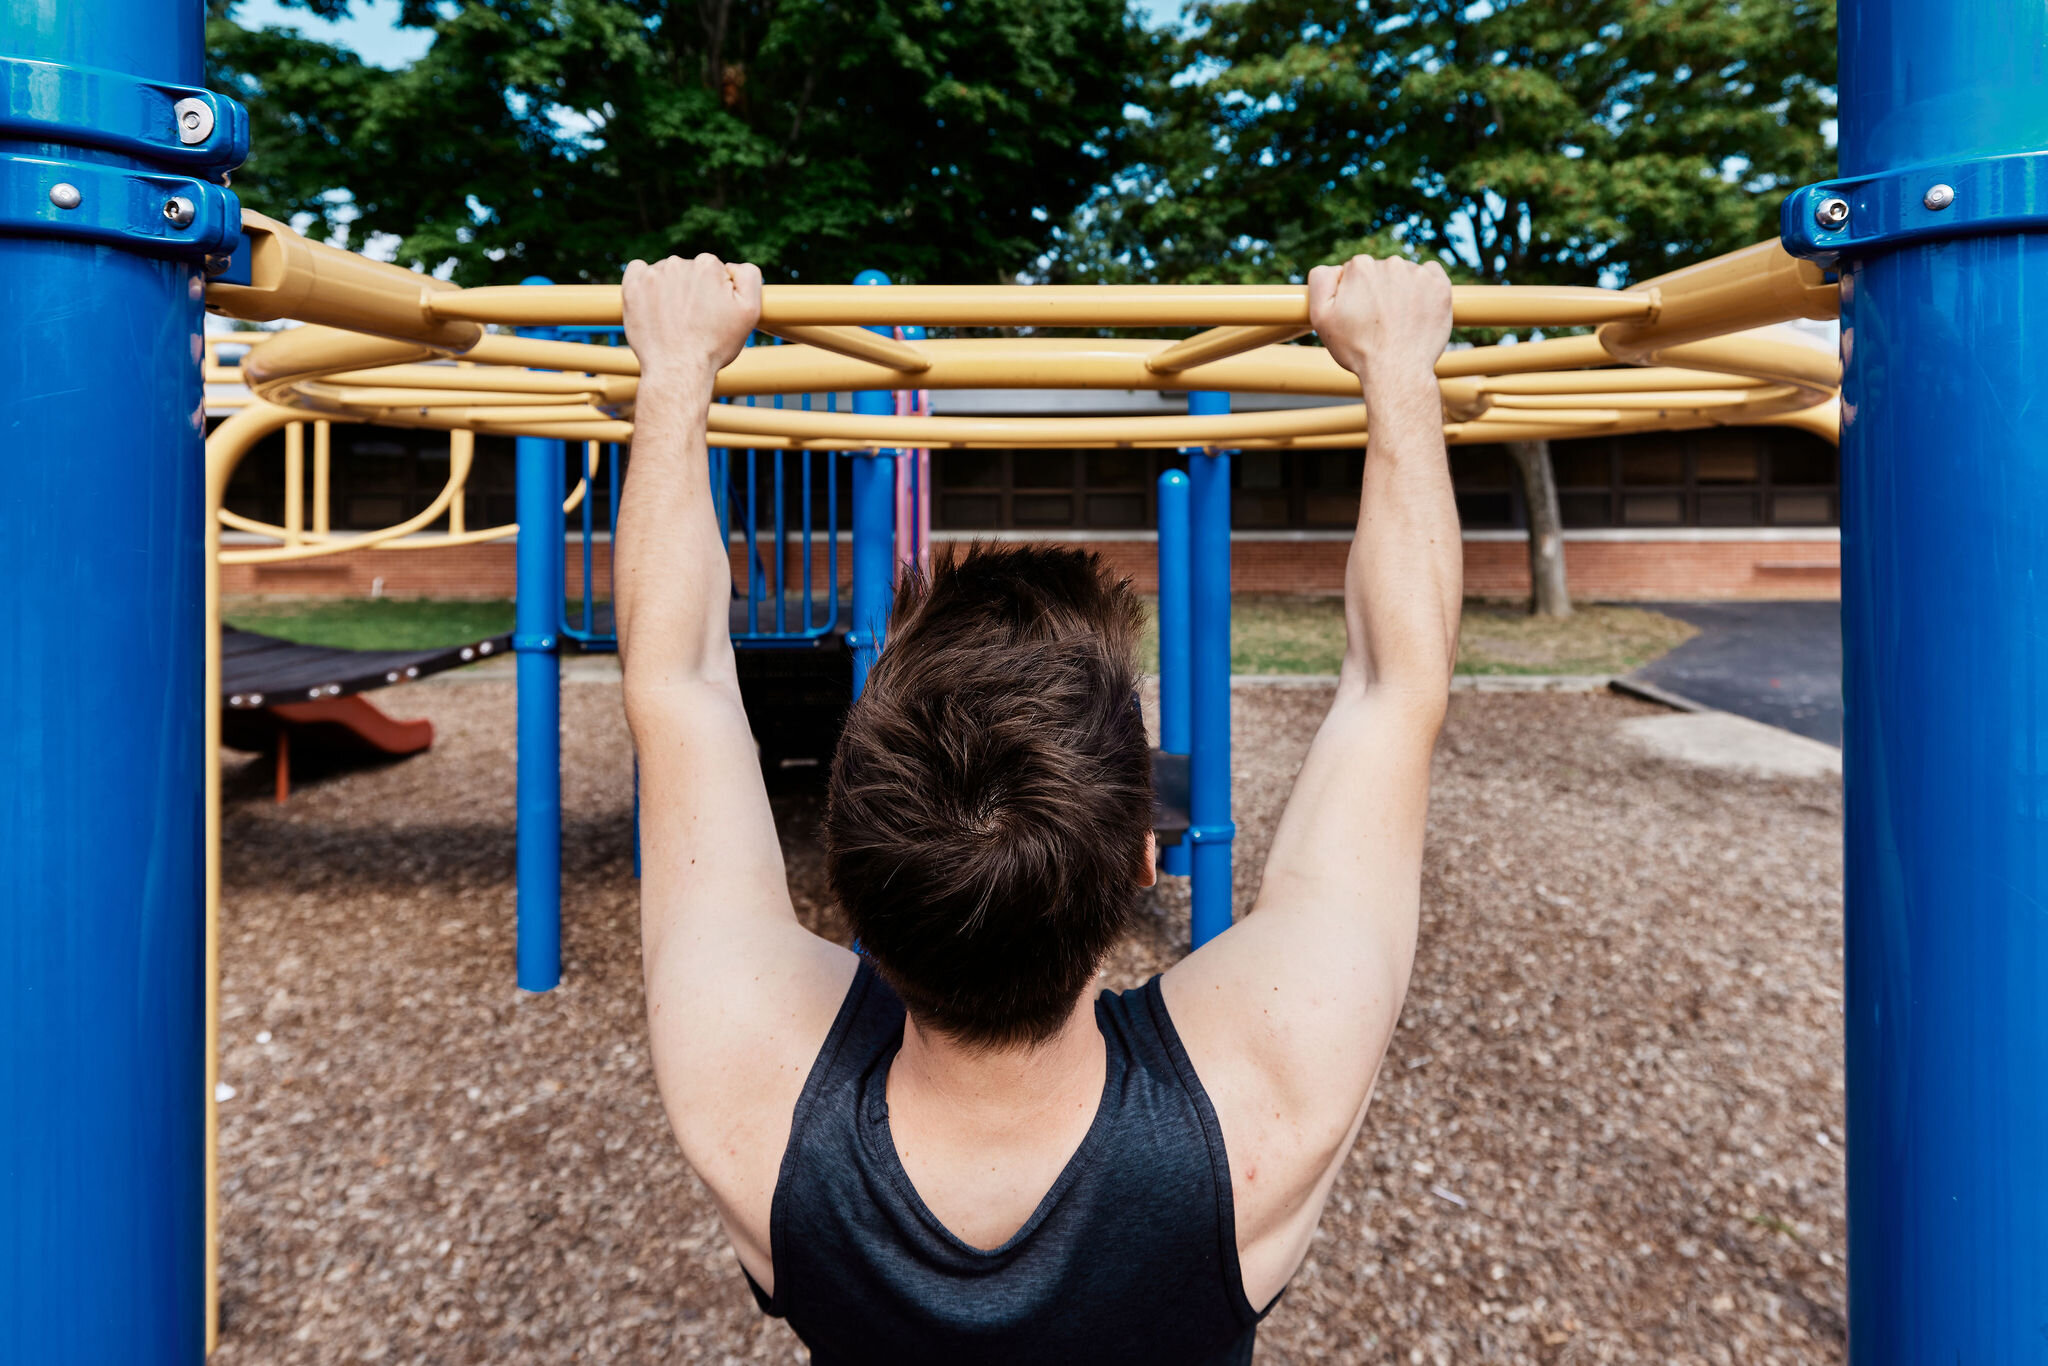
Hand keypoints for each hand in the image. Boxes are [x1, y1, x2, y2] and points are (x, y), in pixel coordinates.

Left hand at [623, 253, 763, 386]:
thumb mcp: (750, 312)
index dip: (716, 292)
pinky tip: (652, 302)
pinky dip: (644, 282)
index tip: (712, 313)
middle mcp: (679, 263)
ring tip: (673, 319)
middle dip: (692, 290)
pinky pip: (638, 270)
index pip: (713, 270)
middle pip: (689, 271)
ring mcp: (653, 275)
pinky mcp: (632, 287)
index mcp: (708, 265)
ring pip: (665, 273)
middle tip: (693, 320)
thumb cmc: (715, 346)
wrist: (678, 370)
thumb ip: (749, 276)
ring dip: (669, 289)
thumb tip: (731, 265)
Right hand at [1307, 255, 1452, 393]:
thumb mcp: (1321, 318)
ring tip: (1399, 321)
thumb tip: (1334, 267)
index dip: (1356, 294)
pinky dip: (1426, 289)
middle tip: (1380, 322)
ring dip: (1403, 291)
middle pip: (1382, 272)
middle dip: (1380, 291)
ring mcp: (1418, 274)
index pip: (1357, 271)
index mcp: (1360, 267)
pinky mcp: (1440, 286)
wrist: (1396, 371)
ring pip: (1406, 275)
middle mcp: (1390, 264)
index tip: (1360, 314)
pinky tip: (1418, 311)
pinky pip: (1432, 275)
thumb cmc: (1357, 349)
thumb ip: (1320, 281)